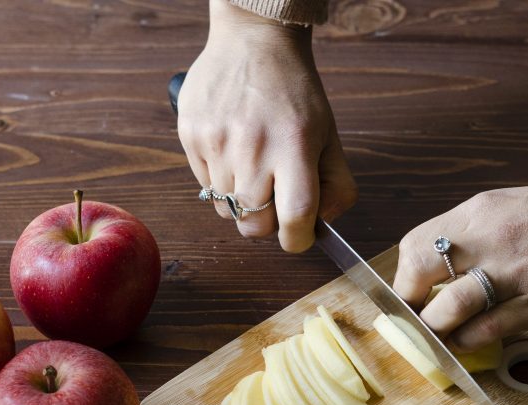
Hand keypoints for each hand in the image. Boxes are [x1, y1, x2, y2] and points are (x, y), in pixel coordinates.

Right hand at [176, 0, 356, 251]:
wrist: (253, 42)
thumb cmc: (294, 91)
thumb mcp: (329, 134)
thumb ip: (336, 184)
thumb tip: (321, 223)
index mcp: (294, 144)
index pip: (295, 216)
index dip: (298, 238)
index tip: (300, 236)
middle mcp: (253, 146)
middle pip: (255, 224)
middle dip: (269, 223)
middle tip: (275, 199)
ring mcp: (217, 142)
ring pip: (227, 210)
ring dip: (242, 201)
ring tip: (253, 167)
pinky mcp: (191, 136)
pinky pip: (205, 186)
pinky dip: (221, 181)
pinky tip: (233, 152)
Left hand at [392, 169, 527, 350]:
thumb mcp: (513, 206)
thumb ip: (476, 234)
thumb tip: (443, 267)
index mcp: (481, 211)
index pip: (414, 244)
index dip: (404, 276)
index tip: (411, 293)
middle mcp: (490, 238)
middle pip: (419, 273)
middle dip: (410, 303)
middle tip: (418, 318)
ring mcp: (514, 273)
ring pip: (448, 309)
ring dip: (437, 329)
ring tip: (443, 335)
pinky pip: (487, 331)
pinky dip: (470, 342)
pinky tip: (472, 342)